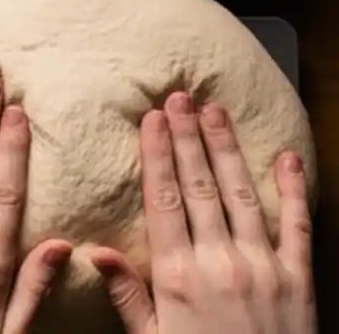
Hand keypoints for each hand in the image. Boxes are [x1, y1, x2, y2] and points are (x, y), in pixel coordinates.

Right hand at [90, 91, 315, 333]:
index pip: (164, 200)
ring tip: (216, 112)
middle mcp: (220, 262)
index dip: (157, 156)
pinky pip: (296, 225)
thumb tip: (93, 251)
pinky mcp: (299, 278)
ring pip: (242, 195)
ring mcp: (264, 267)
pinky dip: (292, 190)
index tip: (151, 120)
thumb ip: (128, 294)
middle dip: (188, 139)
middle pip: (201, 187)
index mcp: (178, 275)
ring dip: (227, 149)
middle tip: (180, 98)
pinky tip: (285, 158)